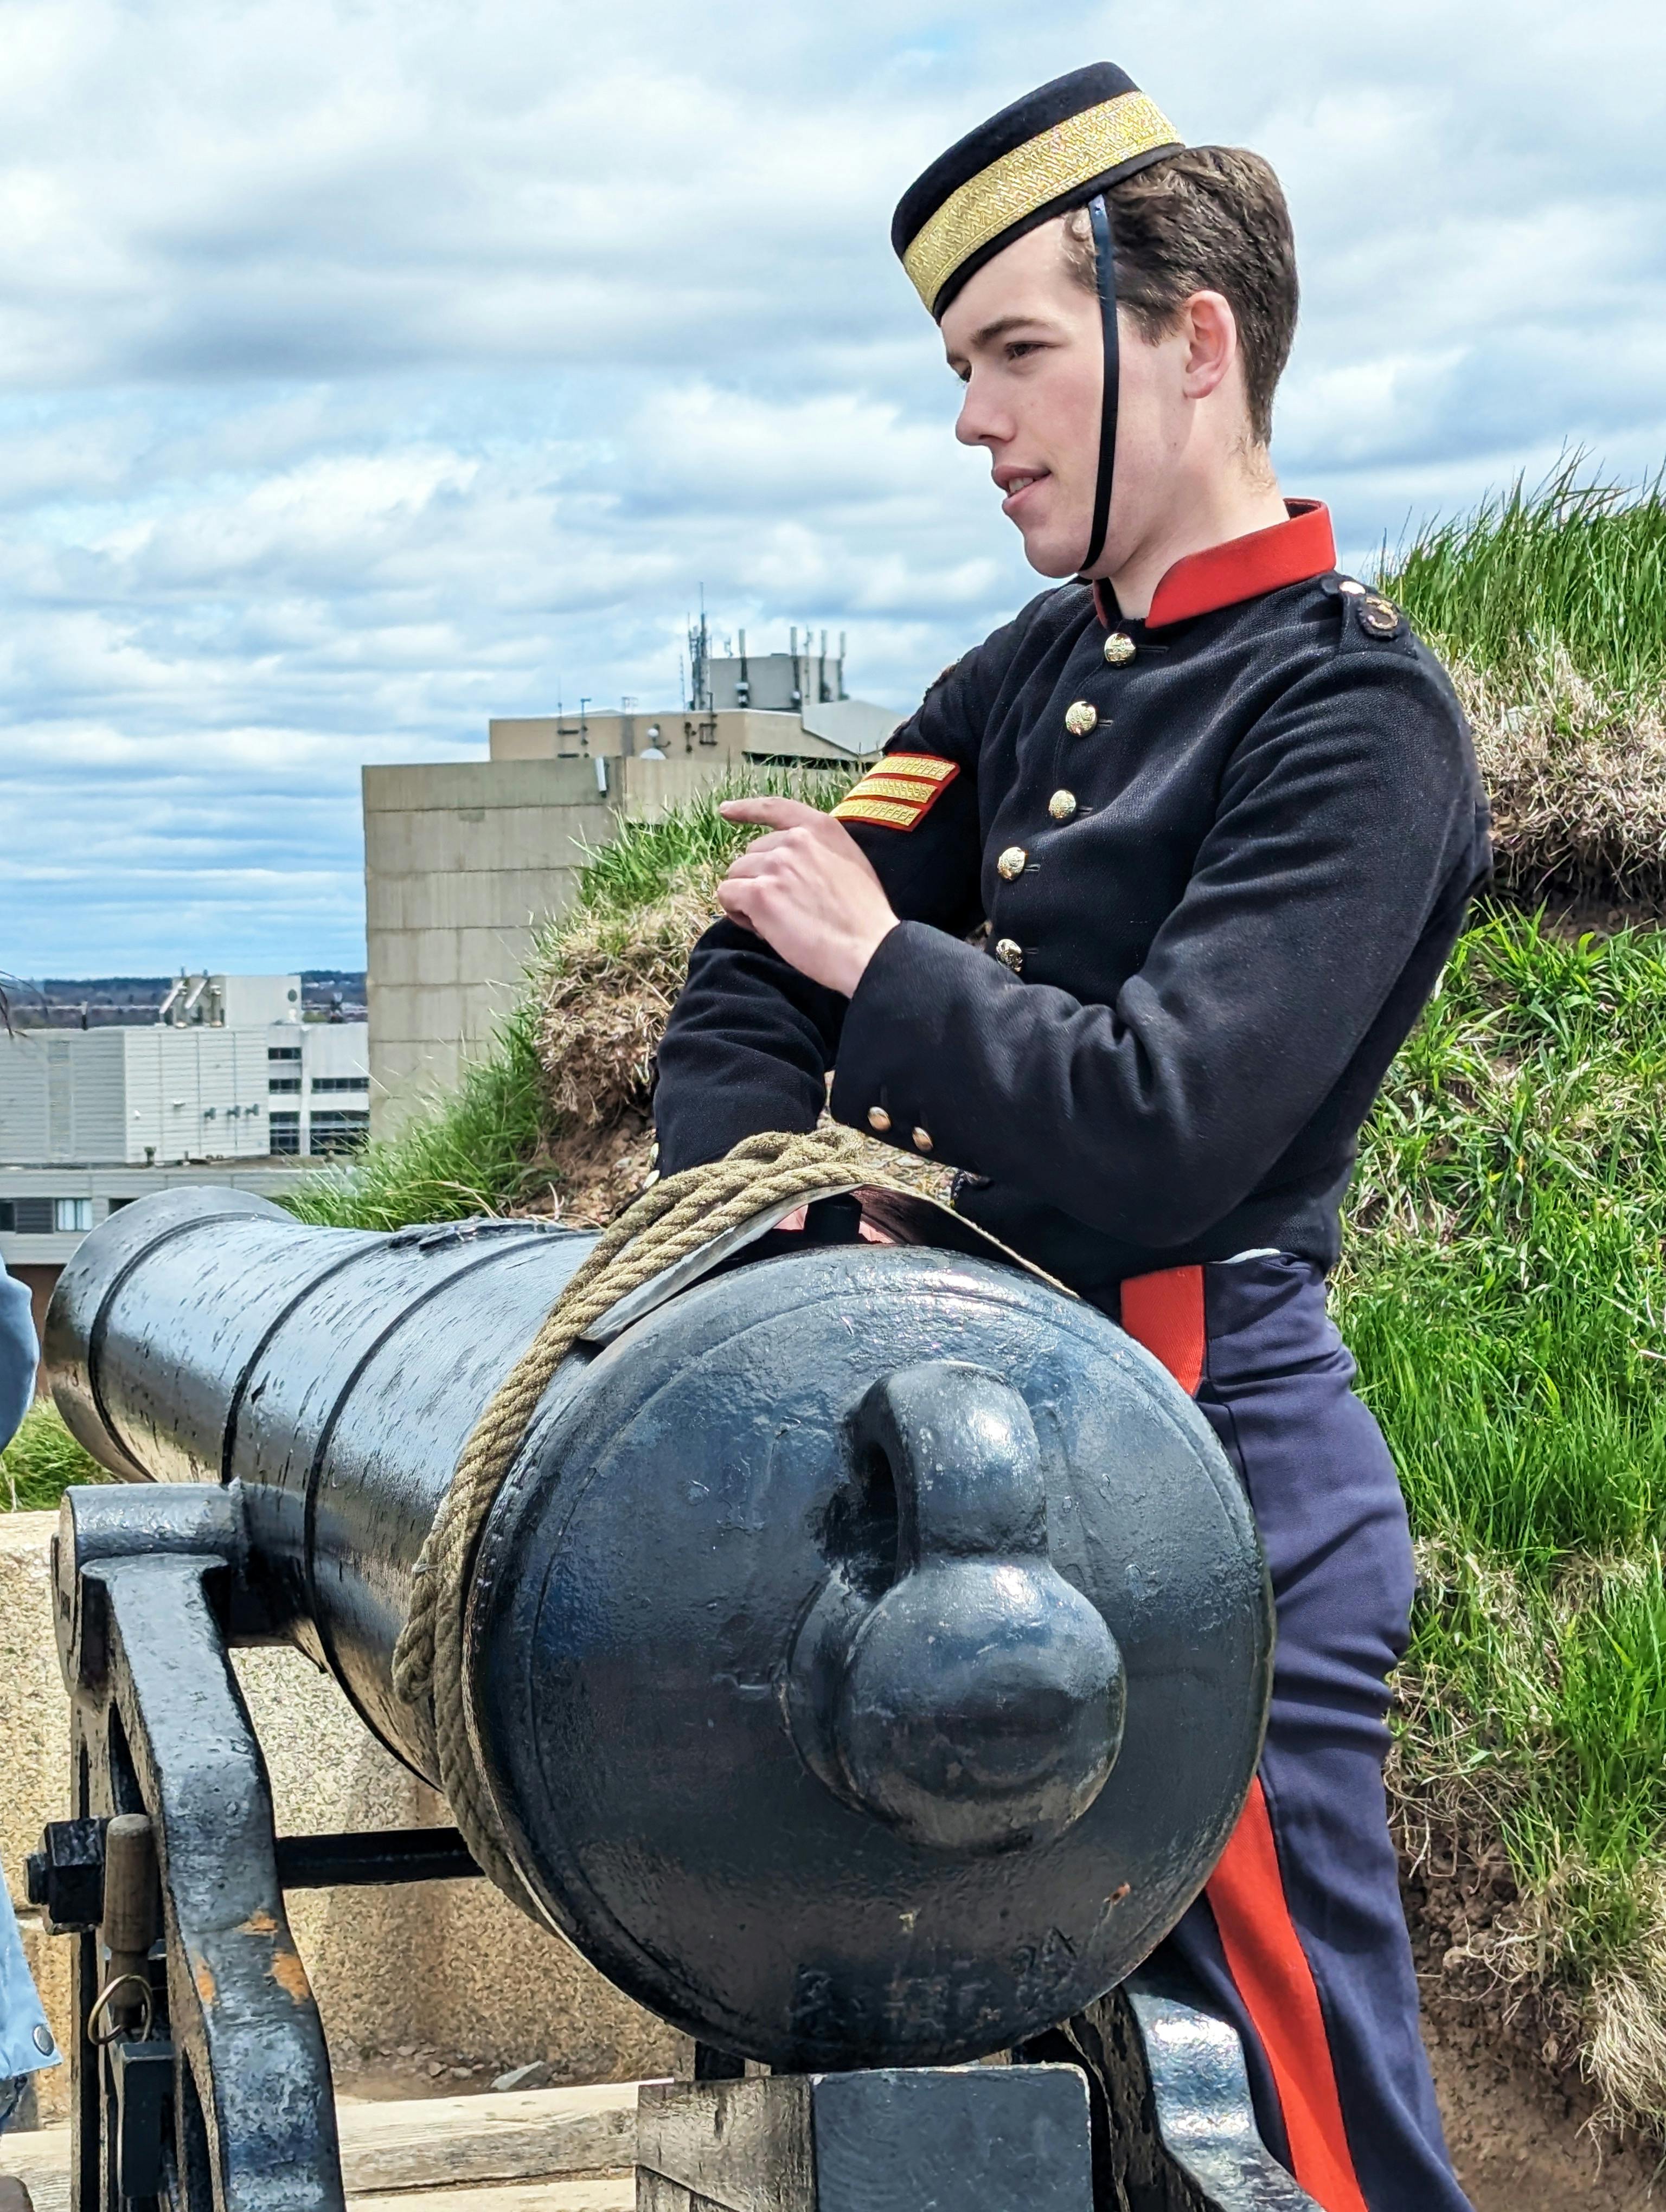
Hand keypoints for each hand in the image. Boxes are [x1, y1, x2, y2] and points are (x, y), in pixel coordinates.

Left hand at [716, 797, 898, 997]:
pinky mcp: (760, 894)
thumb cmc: (864, 917)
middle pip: (751, 853)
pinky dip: (737, 913)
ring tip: (775, 921)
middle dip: (759, 879)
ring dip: (747, 898)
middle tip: (784, 908)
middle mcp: (796, 839)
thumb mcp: (850, 864)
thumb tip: (788, 860)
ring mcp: (776, 865)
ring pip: (736, 875)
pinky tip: (762, 928)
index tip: (726, 810)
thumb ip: (819, 852)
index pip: (775, 808)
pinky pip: (727, 895)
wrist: (869, 948)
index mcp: (821, 828)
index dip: (746, 809)